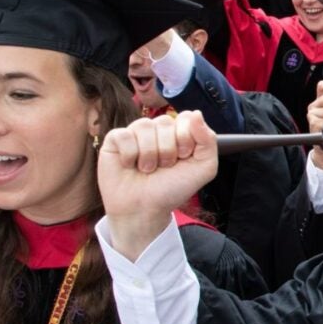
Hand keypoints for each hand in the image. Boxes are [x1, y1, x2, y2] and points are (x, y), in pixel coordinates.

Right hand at [99, 112, 219, 259]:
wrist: (145, 210)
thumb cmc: (172, 189)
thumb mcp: (203, 168)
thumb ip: (208, 140)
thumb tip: (196, 113)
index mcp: (179, 132)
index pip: (185, 117)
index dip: (185, 138)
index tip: (183, 158)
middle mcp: (157, 130)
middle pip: (165, 122)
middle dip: (168, 150)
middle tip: (163, 167)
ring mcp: (135, 133)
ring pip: (144, 126)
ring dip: (149, 155)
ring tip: (147, 169)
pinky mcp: (115, 140)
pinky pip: (124, 135)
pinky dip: (130, 155)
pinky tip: (130, 165)